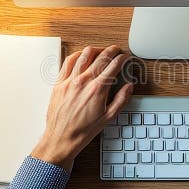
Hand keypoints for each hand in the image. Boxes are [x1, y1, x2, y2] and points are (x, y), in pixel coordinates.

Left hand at [31, 45, 133, 169]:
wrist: (61, 138)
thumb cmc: (83, 131)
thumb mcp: (108, 118)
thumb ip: (121, 100)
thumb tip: (129, 87)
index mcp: (98, 90)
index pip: (114, 65)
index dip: (122, 58)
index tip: (125, 58)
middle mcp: (84, 82)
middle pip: (101, 56)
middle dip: (112, 50)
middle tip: (117, 51)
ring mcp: (70, 81)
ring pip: (85, 54)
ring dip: (96, 50)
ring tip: (101, 51)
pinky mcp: (59, 82)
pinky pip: (68, 62)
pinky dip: (77, 55)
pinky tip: (82, 56)